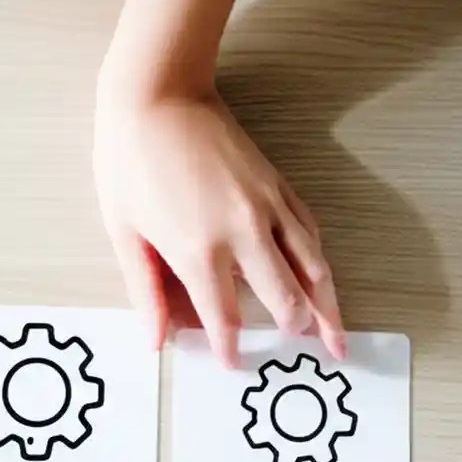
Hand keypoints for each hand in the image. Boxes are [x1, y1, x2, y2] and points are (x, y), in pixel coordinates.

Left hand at [93, 90, 344, 366]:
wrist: (158, 97)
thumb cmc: (129, 161)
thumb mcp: (123, 231)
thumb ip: (144, 289)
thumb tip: (155, 338)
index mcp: (198, 250)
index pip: (223, 316)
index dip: (230, 346)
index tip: (234, 364)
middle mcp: (242, 233)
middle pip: (284, 298)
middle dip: (298, 330)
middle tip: (312, 355)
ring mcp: (267, 206)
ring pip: (312, 266)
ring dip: (329, 304)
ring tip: (338, 334)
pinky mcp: (278, 184)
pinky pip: (309, 231)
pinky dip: (319, 260)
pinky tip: (322, 277)